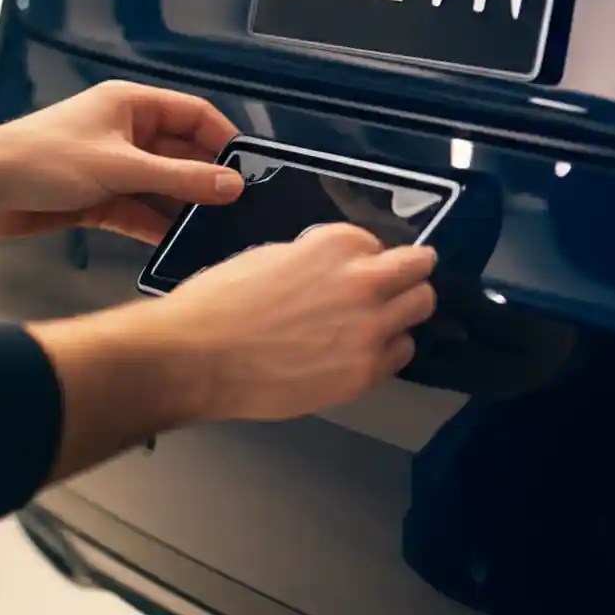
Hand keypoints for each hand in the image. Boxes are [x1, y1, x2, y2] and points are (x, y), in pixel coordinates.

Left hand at [0, 80, 244, 243]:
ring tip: (210, 228)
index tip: (247, 167)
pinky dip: (155, 225)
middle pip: (180, 153)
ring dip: (181, 207)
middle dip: (205, 179)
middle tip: (234, 205)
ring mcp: (111, 166)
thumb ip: (180, 179)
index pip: (193, 115)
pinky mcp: (97, 198)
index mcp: (130, 105)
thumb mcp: (122, 169)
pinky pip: (138, 211)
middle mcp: (123, 132)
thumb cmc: (38, 159)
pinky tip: (175, 241)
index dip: (223, 139)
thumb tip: (230, 185)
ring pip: (161, 186)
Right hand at [28, 223, 436, 481]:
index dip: (365, 258)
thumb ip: (315, 260)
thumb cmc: (219, 304)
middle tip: (392, 290)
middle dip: (406, 277)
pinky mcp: (365, 372)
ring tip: (375, 324)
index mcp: (336, 244)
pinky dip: (386, 352)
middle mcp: (364, 281)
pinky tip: (358, 354)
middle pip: (418, 271)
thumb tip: (334, 272)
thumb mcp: (271, 256)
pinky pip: (401, 354)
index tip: (356, 269)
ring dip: (401, 314)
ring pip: (419, 310)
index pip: (378, 243)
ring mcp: (370, 329)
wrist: (196, 356)